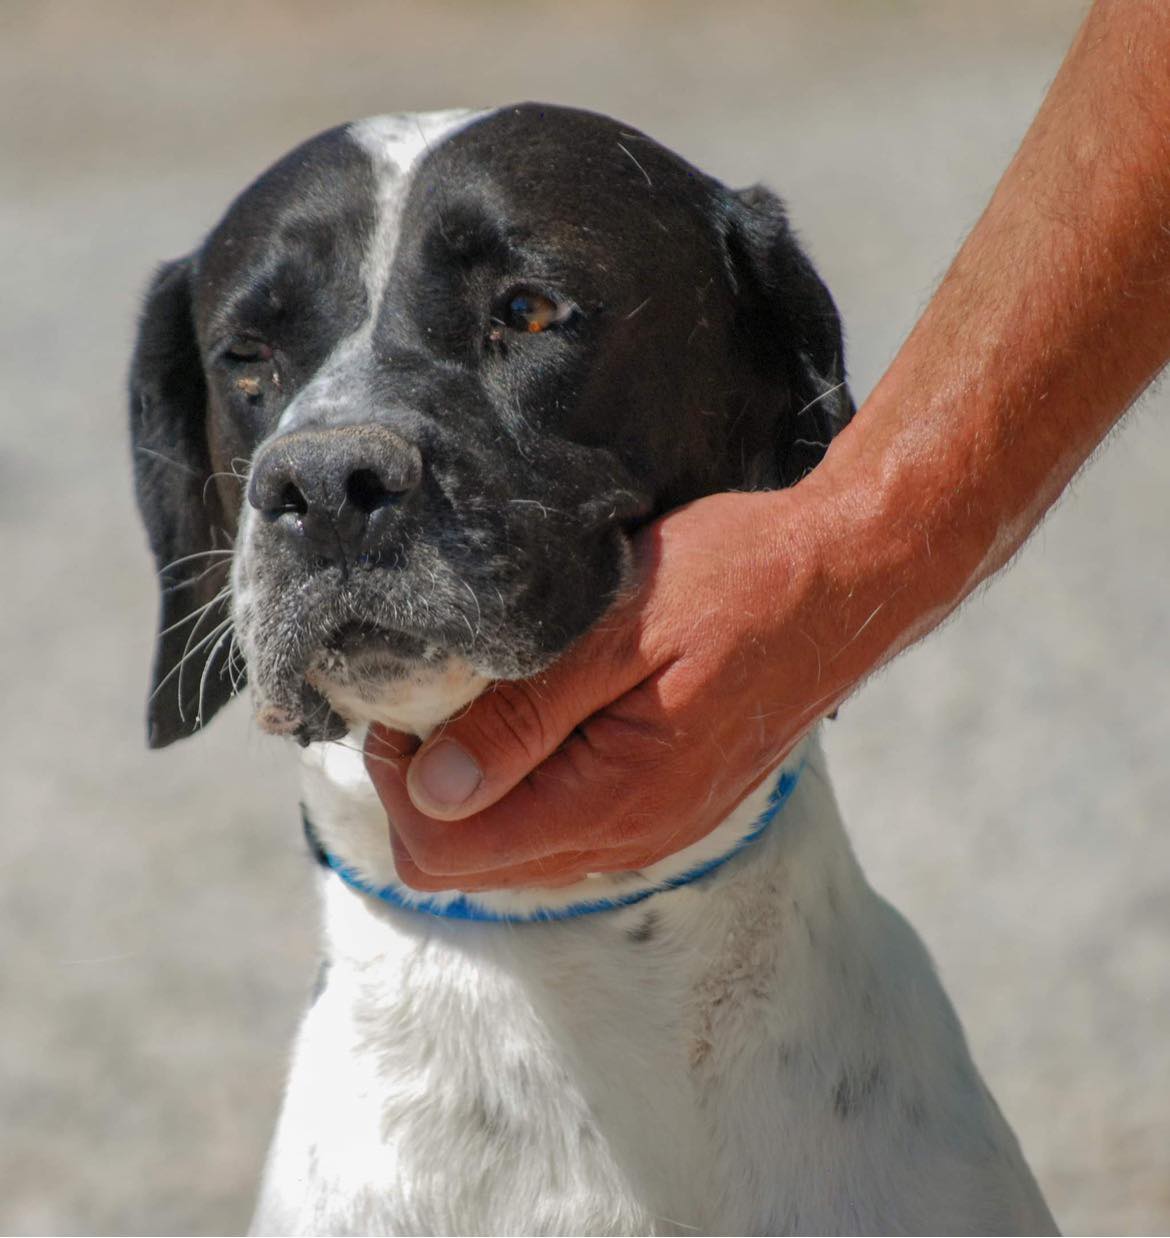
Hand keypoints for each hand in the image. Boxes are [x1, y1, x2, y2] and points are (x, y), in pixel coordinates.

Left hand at [363, 480, 860, 891]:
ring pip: (513, 847)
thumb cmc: (741, 582)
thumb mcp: (616, 633)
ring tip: (492, 692)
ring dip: (478, 782)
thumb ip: (522, 721)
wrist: (848, 577)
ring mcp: (653, 828)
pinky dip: (527, 778)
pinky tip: (544, 707)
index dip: (399, 777)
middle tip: (443, 692)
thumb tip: (431, 792)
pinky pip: (562, 823)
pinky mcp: (667, 804)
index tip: (408, 700)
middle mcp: (630, 838)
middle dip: (429, 785)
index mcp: (612, 802)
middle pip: (469, 863)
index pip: (444, 850)